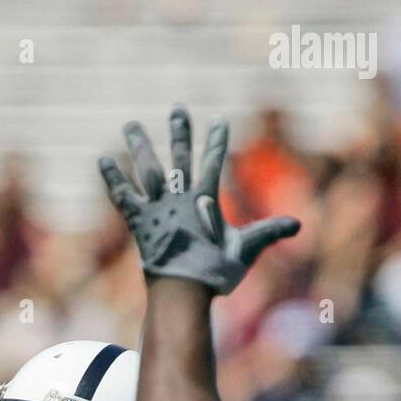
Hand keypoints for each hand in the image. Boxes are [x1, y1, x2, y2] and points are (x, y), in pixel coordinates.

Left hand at [99, 104, 299, 295]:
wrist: (182, 293)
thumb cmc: (214, 275)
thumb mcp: (245, 252)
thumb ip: (268, 233)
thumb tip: (298, 225)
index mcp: (204, 202)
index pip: (213, 163)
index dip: (216, 141)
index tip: (219, 121)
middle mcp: (180, 199)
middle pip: (179, 158)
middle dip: (180, 133)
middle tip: (178, 108)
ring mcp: (157, 209)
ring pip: (147, 170)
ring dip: (139, 145)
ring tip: (130, 124)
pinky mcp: (139, 224)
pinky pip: (123, 197)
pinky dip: (113, 179)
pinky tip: (103, 160)